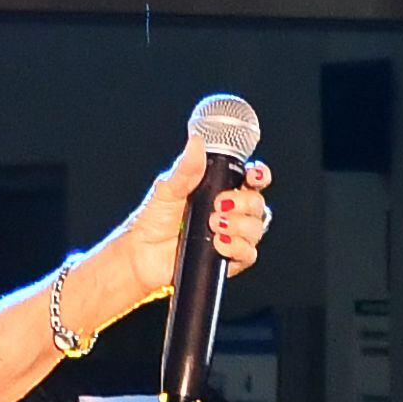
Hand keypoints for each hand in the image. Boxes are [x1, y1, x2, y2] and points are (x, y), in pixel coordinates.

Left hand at [98, 133, 274, 316]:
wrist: (142, 254)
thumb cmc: (154, 220)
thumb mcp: (168, 189)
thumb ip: (187, 168)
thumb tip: (196, 142)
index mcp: (220, 190)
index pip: (252, 180)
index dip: (260, 175)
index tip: (254, 174)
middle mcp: (231, 213)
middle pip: (257, 203)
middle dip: (243, 202)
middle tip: (219, 204)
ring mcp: (231, 236)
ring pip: (256, 228)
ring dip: (239, 224)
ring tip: (213, 223)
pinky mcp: (228, 259)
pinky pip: (248, 253)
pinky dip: (236, 246)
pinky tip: (218, 242)